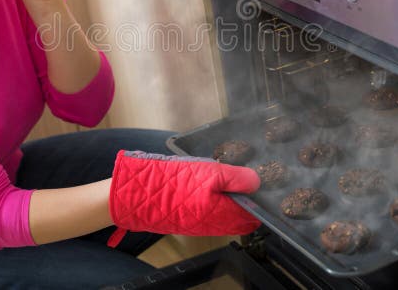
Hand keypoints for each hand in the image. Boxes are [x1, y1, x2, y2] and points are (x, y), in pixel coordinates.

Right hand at [107, 150, 260, 246]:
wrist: (137, 196)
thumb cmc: (173, 184)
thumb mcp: (210, 173)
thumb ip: (236, 177)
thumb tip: (257, 181)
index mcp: (225, 215)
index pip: (254, 214)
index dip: (258, 197)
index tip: (259, 180)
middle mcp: (215, 225)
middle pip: (240, 213)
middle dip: (244, 196)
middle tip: (241, 174)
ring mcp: (201, 224)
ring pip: (225, 211)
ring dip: (227, 195)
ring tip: (221, 174)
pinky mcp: (189, 219)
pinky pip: (209, 211)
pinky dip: (213, 198)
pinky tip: (203, 182)